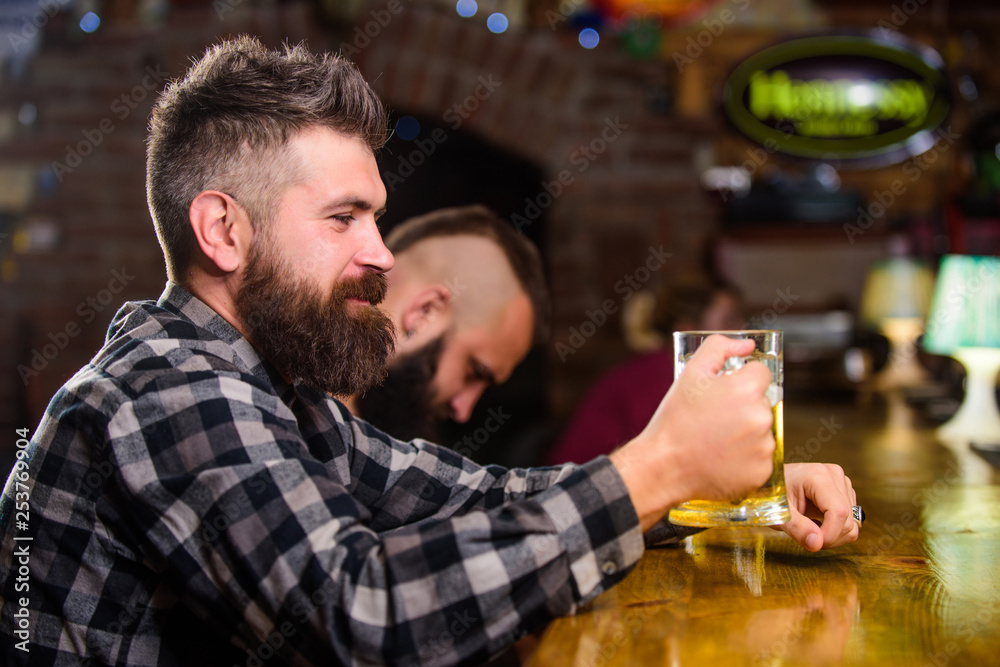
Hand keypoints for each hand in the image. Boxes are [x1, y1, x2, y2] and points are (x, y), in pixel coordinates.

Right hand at [611, 335, 774, 530]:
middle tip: (714, 419)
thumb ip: (720, 347)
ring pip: (762, 430)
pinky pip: (760, 456)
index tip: (723, 393)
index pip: (761, 373)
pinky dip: (746, 457)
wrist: (664, 466)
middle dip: (743, 406)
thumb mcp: (690, 372)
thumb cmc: (676, 418)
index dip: (740, 379)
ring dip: (745, 432)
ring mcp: (763, 446)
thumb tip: (748, 345)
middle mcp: (761, 417)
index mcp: (747, 389)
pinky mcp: (762, 471)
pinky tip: (722, 457)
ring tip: (715, 439)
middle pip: (762, 402)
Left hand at [776, 463, 859, 550]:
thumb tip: (816, 544)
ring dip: (834, 536)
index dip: (829, 534)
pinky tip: (819, 524)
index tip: (812, 543)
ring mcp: (841, 482)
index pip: (839, 512)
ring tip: (811, 529)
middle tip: (807, 537)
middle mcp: (834, 475)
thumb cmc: (772, 495)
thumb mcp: (780, 513)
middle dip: (830, 537)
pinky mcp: (844, 491)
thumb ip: (797, 528)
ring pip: (852, 523)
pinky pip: (851, 520)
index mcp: (818, 475)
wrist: (770, 483)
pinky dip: (837, 530)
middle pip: (848, 520)